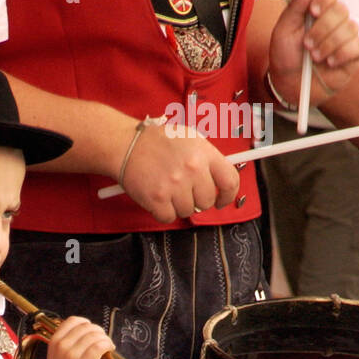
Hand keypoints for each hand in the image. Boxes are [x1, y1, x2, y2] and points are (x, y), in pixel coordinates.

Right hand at [43, 316, 116, 358]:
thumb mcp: (56, 357)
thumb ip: (67, 343)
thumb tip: (89, 332)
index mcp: (54, 341)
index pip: (74, 320)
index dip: (86, 323)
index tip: (92, 332)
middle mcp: (62, 345)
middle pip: (87, 327)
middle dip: (98, 332)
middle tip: (103, 342)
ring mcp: (72, 354)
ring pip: (95, 335)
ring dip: (105, 339)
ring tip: (108, 348)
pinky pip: (100, 346)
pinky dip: (108, 345)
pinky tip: (109, 351)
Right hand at [122, 122, 239, 222]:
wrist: (128, 145)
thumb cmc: (159, 143)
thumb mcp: (191, 140)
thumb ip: (208, 160)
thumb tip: (219, 183)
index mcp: (204, 153)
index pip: (230, 181)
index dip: (228, 196)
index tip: (222, 200)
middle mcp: (192, 169)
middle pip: (207, 201)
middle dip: (198, 200)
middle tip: (186, 192)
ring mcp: (174, 185)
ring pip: (188, 211)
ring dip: (179, 206)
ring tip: (169, 191)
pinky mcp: (157, 199)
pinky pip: (169, 218)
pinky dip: (164, 212)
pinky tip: (159, 198)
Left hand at [269, 0, 358, 107]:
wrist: (289, 84)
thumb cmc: (286, 56)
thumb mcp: (283, 31)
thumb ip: (294, 9)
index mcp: (319, 10)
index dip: (324, 0)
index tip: (313, 12)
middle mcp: (335, 20)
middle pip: (340, 11)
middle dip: (321, 29)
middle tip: (307, 45)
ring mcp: (346, 36)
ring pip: (349, 28)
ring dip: (328, 44)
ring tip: (314, 57)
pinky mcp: (354, 53)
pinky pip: (356, 46)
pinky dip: (341, 55)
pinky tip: (330, 63)